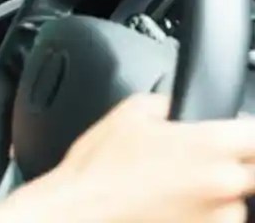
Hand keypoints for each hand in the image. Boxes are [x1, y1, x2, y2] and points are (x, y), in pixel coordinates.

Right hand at [0, 94, 254, 222]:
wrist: (78, 212)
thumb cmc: (98, 169)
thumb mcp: (130, 112)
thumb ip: (170, 104)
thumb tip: (182, 107)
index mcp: (211, 144)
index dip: (245, 132)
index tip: (238, 135)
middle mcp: (224, 182)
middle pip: (253, 168)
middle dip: (232, 163)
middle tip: (198, 162)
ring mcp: (220, 217)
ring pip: (238, 199)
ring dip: (217, 193)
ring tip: (175, 188)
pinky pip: (218, 221)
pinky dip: (202, 214)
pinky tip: (170, 206)